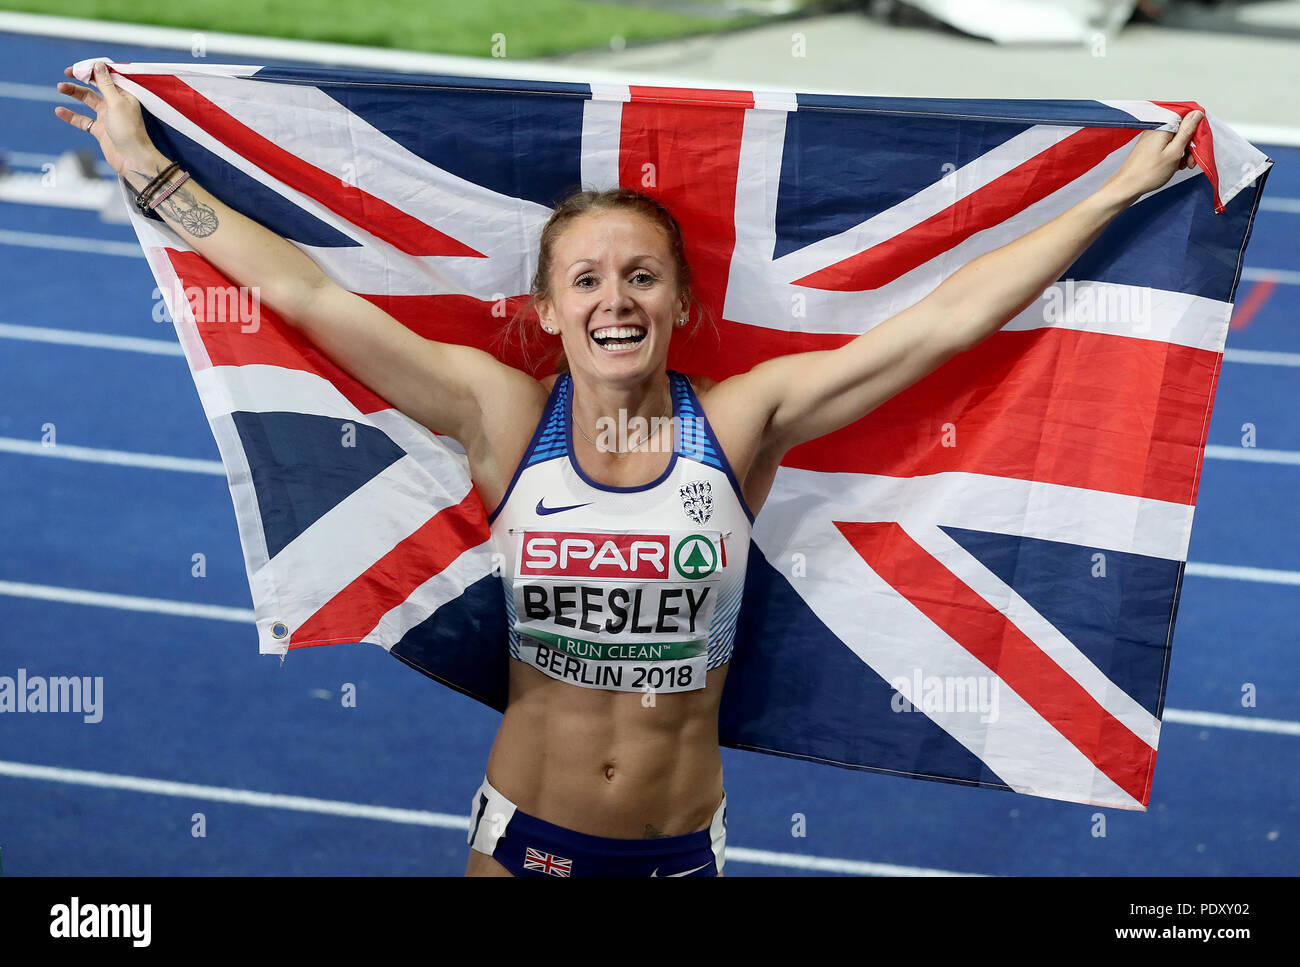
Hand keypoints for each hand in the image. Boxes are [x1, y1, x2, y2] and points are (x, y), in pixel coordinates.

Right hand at [53, 61, 157, 175]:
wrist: (132, 159)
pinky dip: (71, 116)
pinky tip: (59, 111)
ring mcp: (107, 117)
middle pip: (95, 86)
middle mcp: (116, 104)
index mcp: (124, 95)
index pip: (108, 76)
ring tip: (60, 87)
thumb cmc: (129, 130)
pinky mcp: (100, 130)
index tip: (78, 66)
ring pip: (87, 100)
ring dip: (74, 93)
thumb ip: (106, 84)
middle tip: (66, 73)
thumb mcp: (117, 102)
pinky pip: (82, 120)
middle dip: (81, 78)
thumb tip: (99, 65)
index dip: (93, 69)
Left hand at [1101, 109, 1202, 204]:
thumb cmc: (1148, 173)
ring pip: (1176, 139)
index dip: (1196, 129)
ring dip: (1183, 152)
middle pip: (1182, 129)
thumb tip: (1196, 113)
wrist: (1127, 186)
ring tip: (1182, 165)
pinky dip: (1174, 154)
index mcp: (1163, 126)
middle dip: (1190, 145)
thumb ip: (1186, 131)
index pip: (1187, 117)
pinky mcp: (1150, 146)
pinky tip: (1174, 165)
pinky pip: (1168, 146)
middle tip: (1191, 160)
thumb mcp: (1174, 151)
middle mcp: (1156, 129)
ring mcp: (1152, 138)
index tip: (1199, 143)